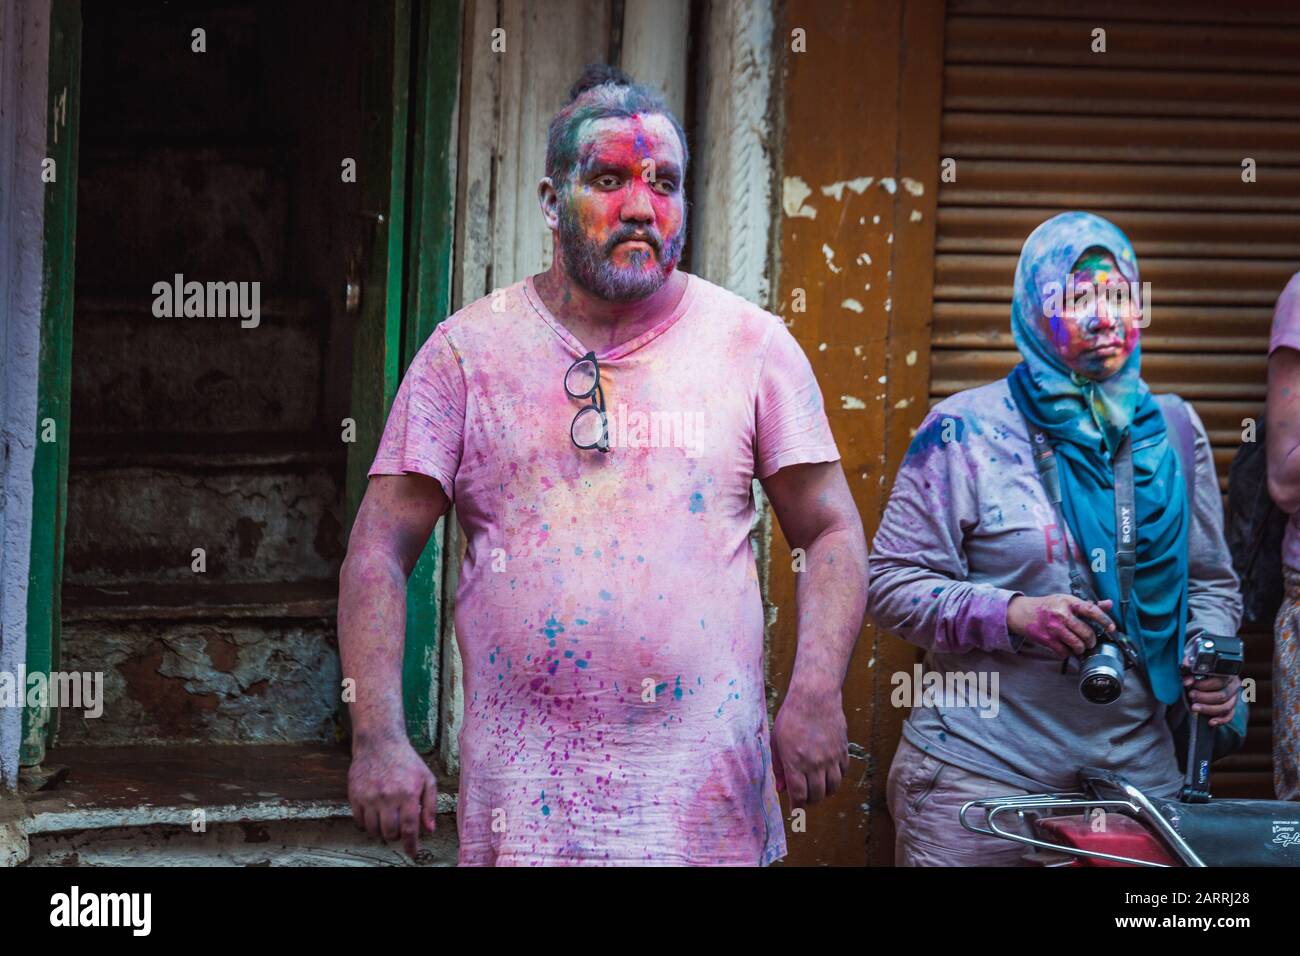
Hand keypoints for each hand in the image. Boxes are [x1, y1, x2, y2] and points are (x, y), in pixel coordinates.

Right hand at [348, 735, 438, 858]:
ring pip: (374, 830)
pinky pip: (359, 822)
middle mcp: (388, 796)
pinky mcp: (355, 795)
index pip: (409, 829)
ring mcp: (369, 797)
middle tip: (399, 827)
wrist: (380, 743)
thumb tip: (429, 829)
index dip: (411, 845)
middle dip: (397, 835)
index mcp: (408, 793)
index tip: (412, 853)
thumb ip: (430, 805)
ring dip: (382, 831)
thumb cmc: (406, 761)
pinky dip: (367, 824)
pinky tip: (374, 814)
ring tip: (387, 820)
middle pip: (390, 833)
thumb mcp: (427, 778)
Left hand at [771, 686, 849, 809]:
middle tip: (805, 798)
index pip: (799, 795)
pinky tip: (828, 774)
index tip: (795, 808)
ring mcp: (831, 758)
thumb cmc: (791, 716)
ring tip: (817, 789)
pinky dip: (836, 778)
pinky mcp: (843, 750)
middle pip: (817, 795)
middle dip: (810, 801)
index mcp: (795, 762)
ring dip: (824, 792)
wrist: (814, 697)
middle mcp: (815, 763)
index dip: (796, 805)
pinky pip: (842, 773)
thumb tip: (781, 788)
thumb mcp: (777, 741)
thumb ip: (778, 767)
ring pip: (832, 787)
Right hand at [1007, 594, 1114, 658]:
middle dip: (1091, 641)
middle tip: (1090, 641)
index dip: (1104, 620)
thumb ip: (1087, 604)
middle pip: (1086, 633)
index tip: (1112, 628)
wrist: (1021, 612)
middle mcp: (1061, 614)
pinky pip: (1065, 652)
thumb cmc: (1046, 606)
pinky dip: (1068, 652)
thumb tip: (1109, 604)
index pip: (1091, 610)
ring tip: (1079, 645)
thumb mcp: (1065, 600)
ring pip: (1077, 645)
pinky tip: (1066, 647)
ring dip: (1081, 648)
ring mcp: (1054, 628)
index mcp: (1068, 602)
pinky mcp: (1047, 640)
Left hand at [1183, 673, 1242, 726]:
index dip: (1204, 684)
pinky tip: (1211, 722)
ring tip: (1194, 707)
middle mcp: (1233, 685)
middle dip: (1204, 697)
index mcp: (1227, 672)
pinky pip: (1229, 715)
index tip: (1191, 684)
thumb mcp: (1195, 663)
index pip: (1220, 680)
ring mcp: (1234, 697)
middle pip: (1222, 695)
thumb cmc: (1202, 668)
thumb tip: (1187, 680)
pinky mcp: (1231, 707)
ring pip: (1226, 706)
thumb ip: (1190, 667)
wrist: (1207, 673)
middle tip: (1191, 695)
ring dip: (1209, 709)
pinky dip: (1221, 720)